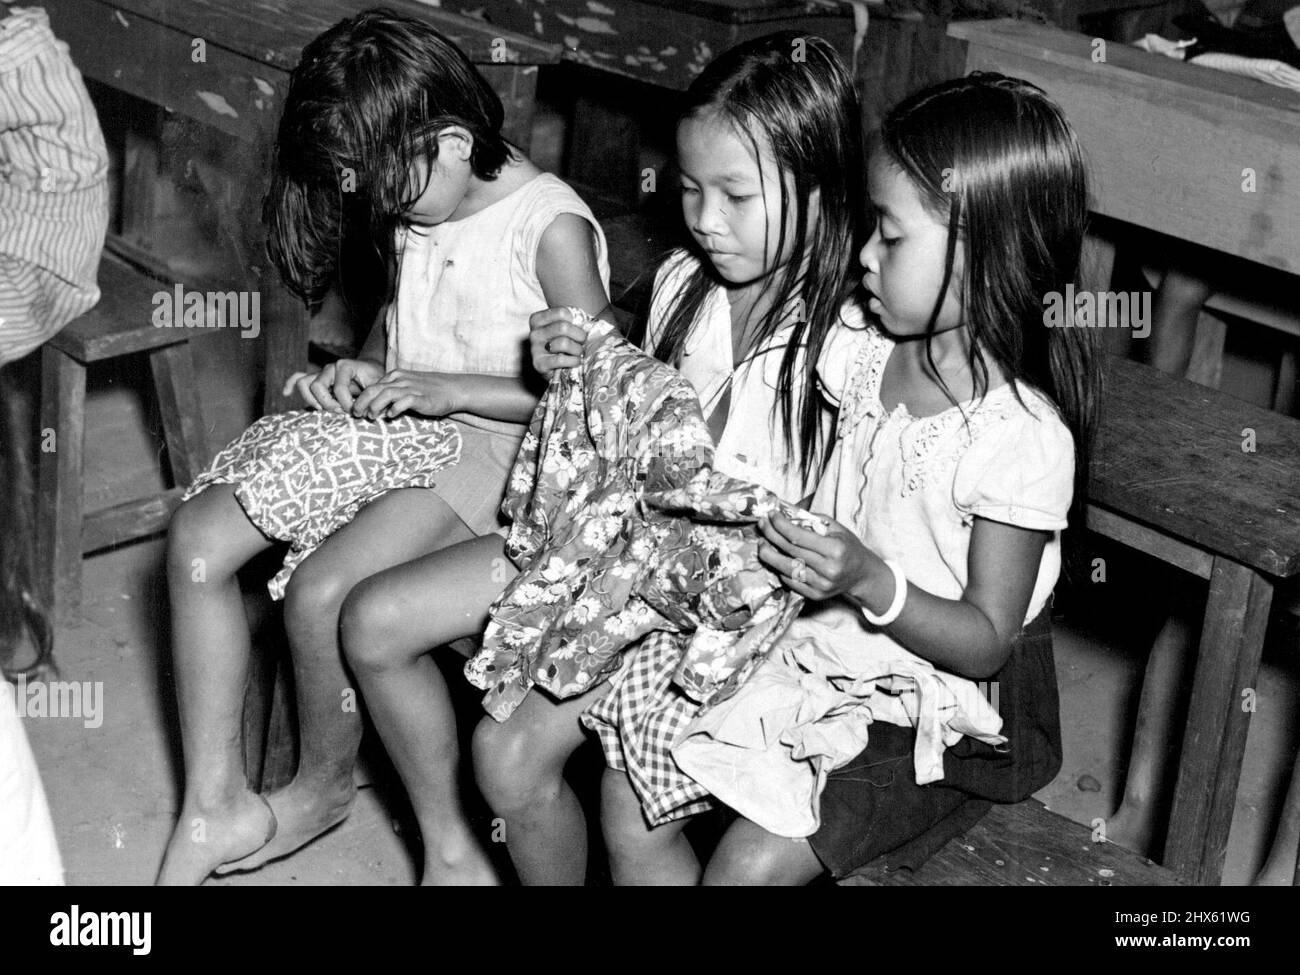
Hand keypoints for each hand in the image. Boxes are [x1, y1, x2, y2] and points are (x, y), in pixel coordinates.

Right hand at [282, 357, 383, 411]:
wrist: (372, 372)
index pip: (339, 388)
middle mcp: (330, 368)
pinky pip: (298, 378)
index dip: (346, 404)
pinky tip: (286, 393)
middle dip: (328, 403)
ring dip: (312, 400)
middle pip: (316, 386)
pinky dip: (290, 384)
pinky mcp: (317, 379)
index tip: (356, 412)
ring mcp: (321, 373)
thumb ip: (372, 396)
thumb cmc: (375, 380)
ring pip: (304, 383)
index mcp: (345, 366)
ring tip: (325, 410)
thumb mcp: (377, 387)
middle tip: (341, 412)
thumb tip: (366, 409)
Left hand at [350, 369, 460, 419]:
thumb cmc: (429, 390)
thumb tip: (375, 407)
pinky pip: (403, 402)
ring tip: (371, 416)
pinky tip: (391, 416)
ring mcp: (411, 388)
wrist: (452, 389)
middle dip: (361, 402)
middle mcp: (401, 380)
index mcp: (396, 376)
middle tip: (356, 414)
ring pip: (385, 394)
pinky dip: (394, 409)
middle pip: (373, 389)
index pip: (372, 386)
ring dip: (374, 406)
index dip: (361, 399)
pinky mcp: (421, 398)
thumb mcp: (407, 387)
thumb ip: (392, 393)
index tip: (357, 411)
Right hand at [529, 306, 587, 375]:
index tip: (579, 328)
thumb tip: (588, 322)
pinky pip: (561, 359)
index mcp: (538, 320)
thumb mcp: (567, 329)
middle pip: (563, 327)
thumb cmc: (565, 344)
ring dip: (577, 349)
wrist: (557, 369)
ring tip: (579, 352)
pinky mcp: (539, 364)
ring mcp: (534, 349)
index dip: (576, 321)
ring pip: (563, 343)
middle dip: (579, 335)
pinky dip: (573, 361)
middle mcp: (534, 333)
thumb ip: (574, 321)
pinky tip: (576, 361)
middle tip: (583, 341)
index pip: (562, 312)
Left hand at [757, 510, 887, 604]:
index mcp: (835, 549)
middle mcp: (829, 569)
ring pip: (786, 568)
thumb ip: (812, 520)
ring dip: (769, 554)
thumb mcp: (836, 528)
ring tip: (762, 542)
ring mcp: (821, 585)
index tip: (771, 514)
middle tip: (762, 524)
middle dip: (772, 535)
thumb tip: (786, 513)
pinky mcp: (815, 595)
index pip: (799, 536)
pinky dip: (780, 569)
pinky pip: (790, 581)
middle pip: (790, 550)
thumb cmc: (848, 546)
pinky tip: (775, 558)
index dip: (781, 525)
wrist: (861, 574)